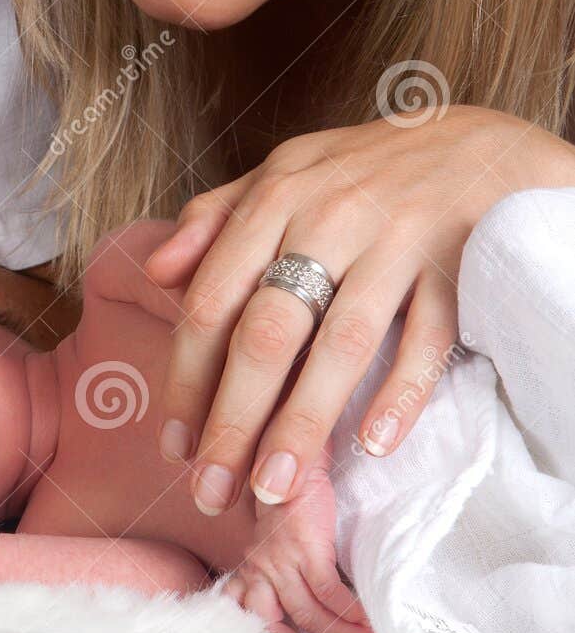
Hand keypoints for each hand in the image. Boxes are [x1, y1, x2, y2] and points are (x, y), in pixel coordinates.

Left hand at [147, 106, 574, 515]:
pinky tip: (374, 446)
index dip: (188, 376)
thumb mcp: (279, 174)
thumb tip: (158, 272)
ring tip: (275, 487)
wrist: (474, 143)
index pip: (214, 298)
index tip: (173, 443)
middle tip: (212, 489)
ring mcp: (394, 241)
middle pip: (268, 330)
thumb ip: (214, 218)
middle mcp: (328, 217)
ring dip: (304, 422)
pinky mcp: (453, 264)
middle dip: (233, 418)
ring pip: (341, 342)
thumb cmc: (360, 170)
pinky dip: (402, 392)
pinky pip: (427, 336)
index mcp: (275, 197)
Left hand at [225, 453, 374, 632]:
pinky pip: (328, 593)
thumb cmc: (293, 507)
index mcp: (251, 568)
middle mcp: (258, 567)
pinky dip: (349, 611)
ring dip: (340, 631)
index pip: (251, 616)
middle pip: (282, 623)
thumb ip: (283, 573)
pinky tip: (367, 618)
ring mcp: (279, 558)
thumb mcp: (278, 545)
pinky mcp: (304, 549)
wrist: (299, 465)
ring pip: (307, 613)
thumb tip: (311, 608)